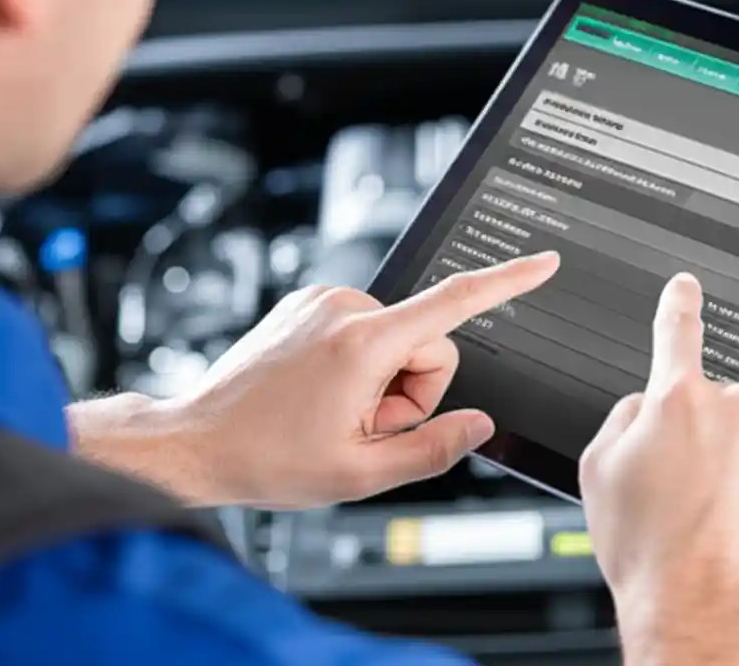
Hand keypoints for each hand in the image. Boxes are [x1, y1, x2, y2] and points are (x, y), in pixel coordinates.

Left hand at [72, 252, 558, 508]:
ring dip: (382, 381)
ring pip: (397, 339)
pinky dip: (358, 364)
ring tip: (335, 414)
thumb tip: (477, 425)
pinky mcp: (307, 305)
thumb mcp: (360, 475)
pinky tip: (320, 395)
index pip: (455, 302)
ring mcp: (320, 302)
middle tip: (363, 427)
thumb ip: (432, 449)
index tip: (543, 262)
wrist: (194, 442)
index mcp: (363, 343)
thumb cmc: (265, 458)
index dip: (509, 281)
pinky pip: (364, 330)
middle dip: (411, 391)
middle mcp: (343, 308)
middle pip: (427, 343)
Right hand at [579, 273, 738, 665]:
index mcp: (676, 400)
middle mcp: (734, 409)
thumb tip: (646, 407)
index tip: (687, 286)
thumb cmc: (646, 549)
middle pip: (717, 406)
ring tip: (715, 515)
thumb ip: (623, 419)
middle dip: (703, 436)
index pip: (677, 332)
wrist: (699, 607)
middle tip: (684, 488)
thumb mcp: (598, 472)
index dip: (679, 304)